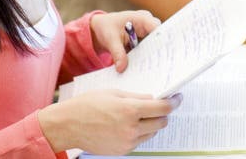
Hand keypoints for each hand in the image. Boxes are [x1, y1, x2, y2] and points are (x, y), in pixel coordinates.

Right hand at [38, 89, 181, 154]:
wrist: (68, 125)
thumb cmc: (88, 105)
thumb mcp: (114, 93)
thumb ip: (136, 97)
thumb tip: (152, 99)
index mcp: (130, 110)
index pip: (162, 108)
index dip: (173, 102)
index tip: (177, 98)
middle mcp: (131, 128)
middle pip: (161, 122)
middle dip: (163, 113)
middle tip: (160, 105)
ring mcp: (127, 142)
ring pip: (152, 133)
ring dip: (152, 124)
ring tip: (141, 115)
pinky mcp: (122, 151)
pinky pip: (139, 141)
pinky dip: (140, 132)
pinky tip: (129, 125)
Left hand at [90, 10, 160, 71]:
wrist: (101, 28)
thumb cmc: (107, 27)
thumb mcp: (110, 39)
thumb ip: (117, 53)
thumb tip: (122, 68)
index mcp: (141, 18)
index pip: (156, 27)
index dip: (161, 39)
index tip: (160, 53)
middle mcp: (147, 25)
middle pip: (158, 38)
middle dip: (157, 51)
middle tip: (156, 66)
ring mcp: (147, 35)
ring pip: (154, 47)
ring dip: (151, 57)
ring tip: (149, 70)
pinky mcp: (144, 43)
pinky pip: (147, 52)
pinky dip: (145, 59)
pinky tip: (143, 69)